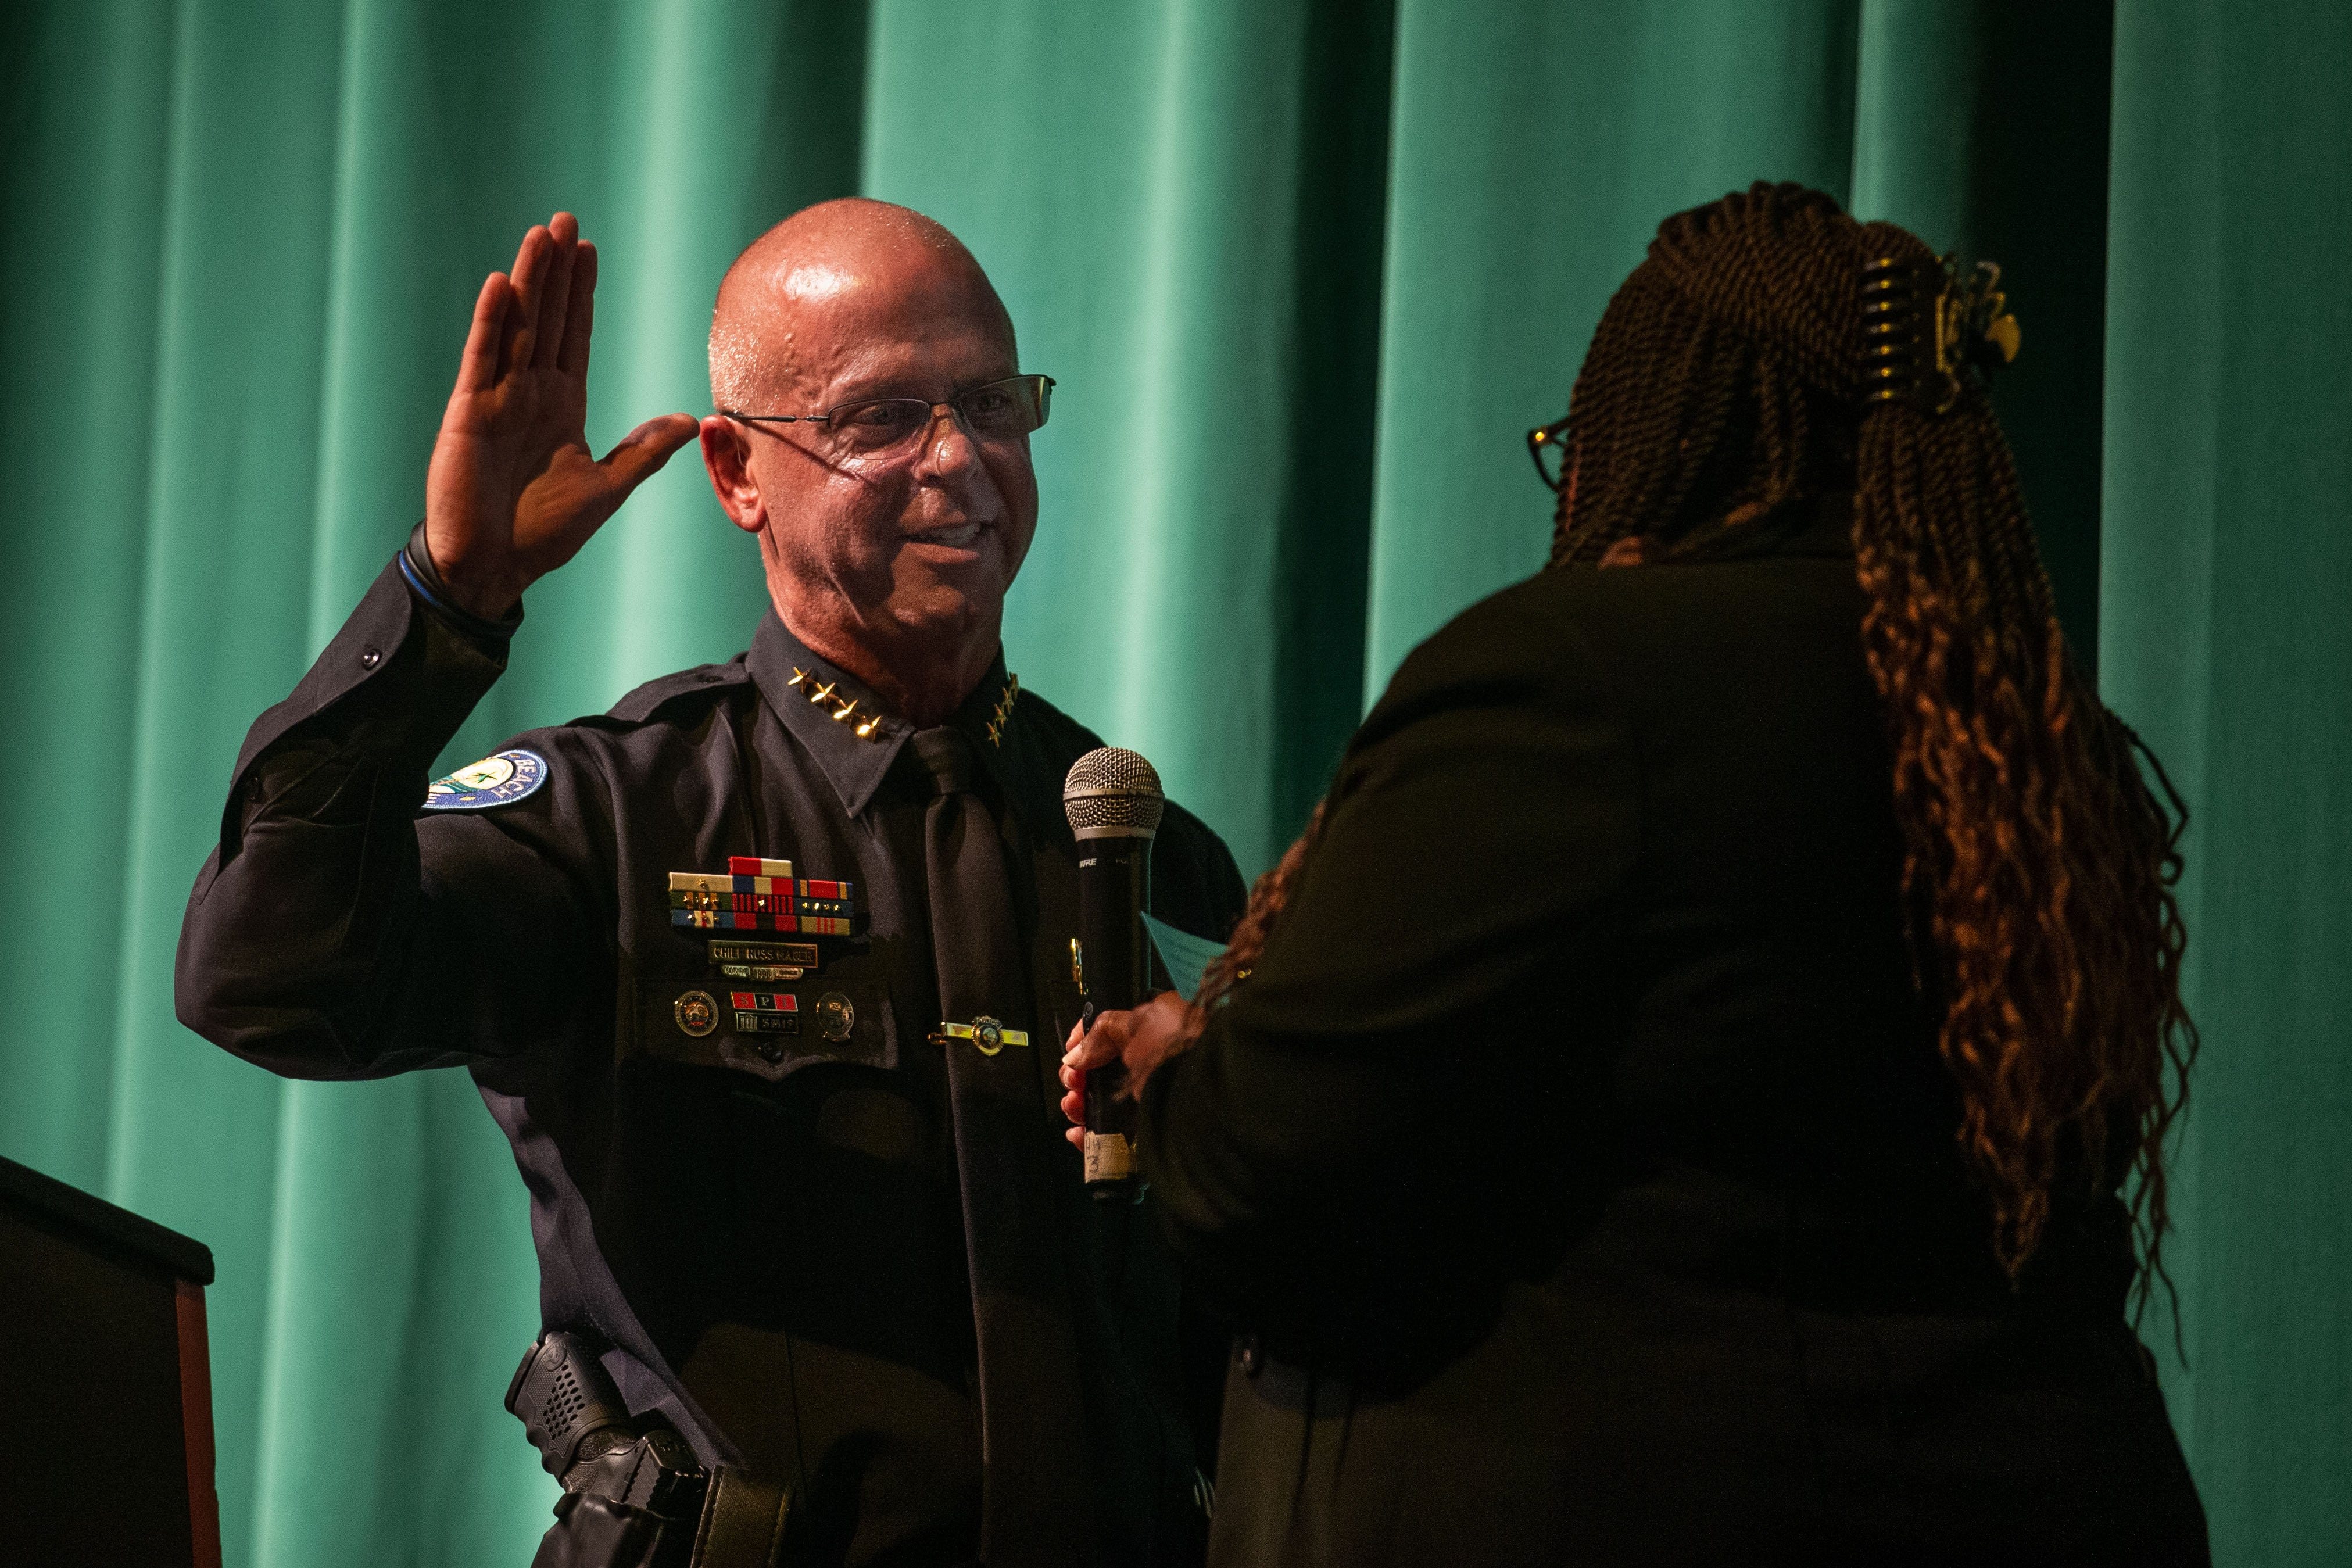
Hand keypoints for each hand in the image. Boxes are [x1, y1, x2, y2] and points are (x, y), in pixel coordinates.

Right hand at [422, 212, 699, 617]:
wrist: (495, 567)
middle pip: (547, 318)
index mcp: (561, 405)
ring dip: (529, 280)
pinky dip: (492, 322)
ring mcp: (496, 399)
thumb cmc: (543, 533)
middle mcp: (528, 393)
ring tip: (541, 234)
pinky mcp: (469, 414)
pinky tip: (503, 284)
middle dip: (557, 271)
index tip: (589, 251)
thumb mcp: (606, 487)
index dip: (582, 294)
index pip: (575, 336)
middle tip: (566, 220)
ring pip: (517, 326)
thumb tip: (691, 421)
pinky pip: (482, 359)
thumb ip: (644, 451)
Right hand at [1058, 991, 1198, 1148]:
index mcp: (1154, 1036)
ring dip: (1079, 1106)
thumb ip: (1103, 1032)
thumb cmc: (1179, 1049)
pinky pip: (1109, 1137)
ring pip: (1101, 1107)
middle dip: (1078, 1079)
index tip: (1070, 1052)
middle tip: (1073, 1084)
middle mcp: (1151, 1069)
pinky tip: (1077, 1133)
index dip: (1085, 1043)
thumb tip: (1075, 1054)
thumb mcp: (1140, 1024)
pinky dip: (1088, 1136)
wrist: (1211, 1092)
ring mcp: (1148, 1103)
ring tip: (1074, 1107)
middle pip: (1101, 1076)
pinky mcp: (1145, 1134)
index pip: (1111, 1038)